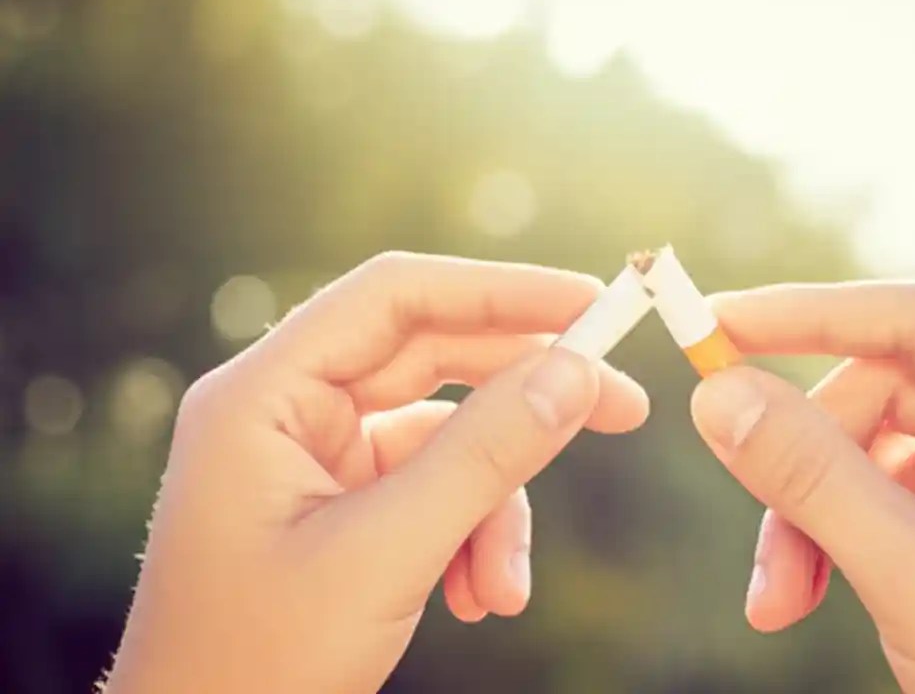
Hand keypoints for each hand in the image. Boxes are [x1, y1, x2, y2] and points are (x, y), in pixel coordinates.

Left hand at [106, 253, 648, 692]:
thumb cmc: (258, 663)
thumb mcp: (385, 553)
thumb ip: (484, 456)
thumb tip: (576, 375)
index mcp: (263, 396)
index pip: (396, 298)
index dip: (501, 291)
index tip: (592, 305)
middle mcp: (286, 411)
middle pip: (432, 360)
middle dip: (525, 399)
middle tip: (622, 409)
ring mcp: (313, 461)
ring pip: (443, 440)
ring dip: (494, 507)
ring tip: (506, 587)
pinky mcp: (340, 508)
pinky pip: (430, 492)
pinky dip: (469, 538)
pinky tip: (479, 597)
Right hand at [689, 283, 914, 692]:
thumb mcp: (914, 579)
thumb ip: (814, 479)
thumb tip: (717, 393)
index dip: (816, 313)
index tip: (721, 322)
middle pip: (881, 392)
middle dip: (804, 462)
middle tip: (758, 533)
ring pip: (861, 447)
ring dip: (802, 515)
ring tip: (776, 599)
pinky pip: (868, 494)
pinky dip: (820, 539)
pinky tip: (795, 598)